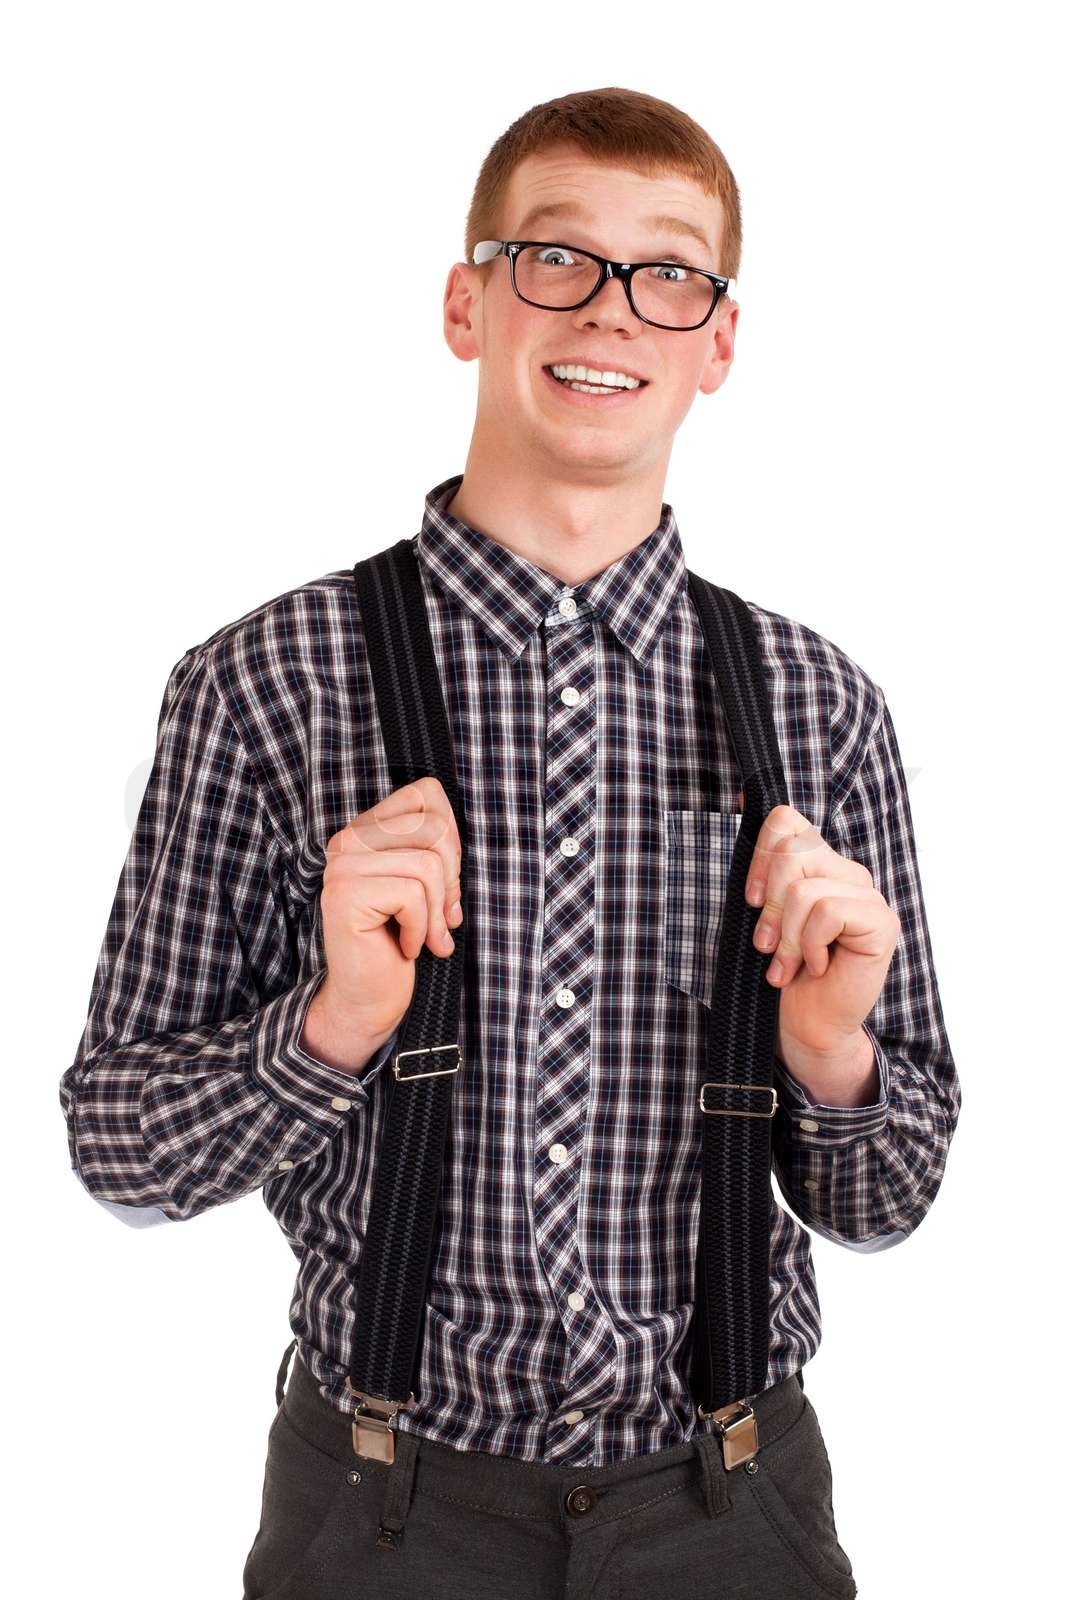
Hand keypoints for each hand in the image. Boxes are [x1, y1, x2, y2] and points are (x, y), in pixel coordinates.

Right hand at [315, 776, 463, 1041]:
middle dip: (451, 879)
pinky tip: (406, 948)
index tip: (445, 882)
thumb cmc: (402, 941)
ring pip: (428, 864)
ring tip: (426, 937)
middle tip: (443, 917)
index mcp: (366, 830)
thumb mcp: (427, 886)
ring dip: (437, 912)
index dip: (452, 836)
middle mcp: (347, 840)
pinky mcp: (345, 894)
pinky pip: (412, 894)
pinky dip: (421, 928)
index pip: (425, 794)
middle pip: (434, 828)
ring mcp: (342, 866)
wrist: (370, 999)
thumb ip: (435, 850)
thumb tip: (456, 837)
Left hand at [741, 800, 899, 1096]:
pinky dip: (809, 946)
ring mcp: (868, 896)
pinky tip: (816, 967)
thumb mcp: (760, 913)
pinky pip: (828, 912)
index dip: (758, 855)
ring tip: (789, 963)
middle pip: (790, 852)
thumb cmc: (781, 972)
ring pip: (804, 888)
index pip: (786, 820)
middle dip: (768, 906)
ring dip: (786, 935)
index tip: (751, 900)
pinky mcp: (882, 922)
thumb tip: (740, 798)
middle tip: (767, 944)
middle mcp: (846, 872)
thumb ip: (761, 865)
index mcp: (818, 864)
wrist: (805, 1025)